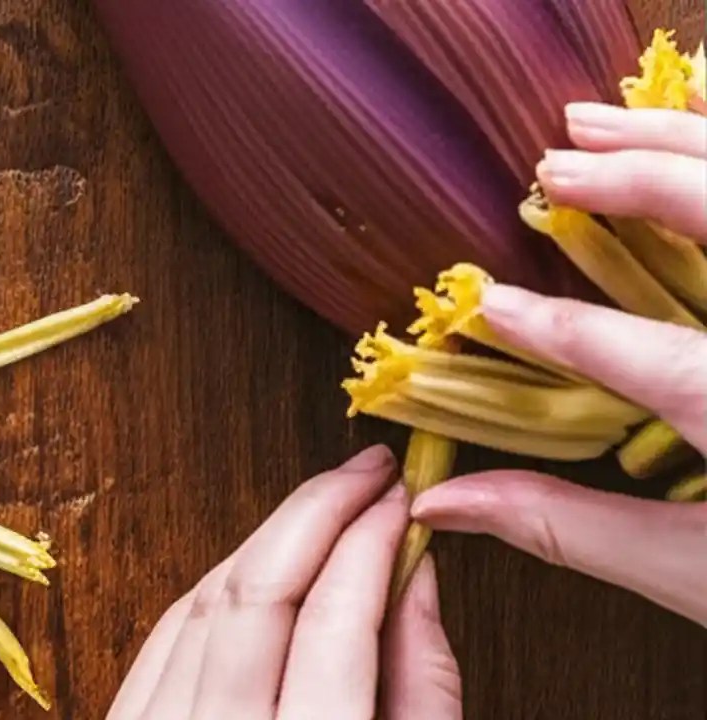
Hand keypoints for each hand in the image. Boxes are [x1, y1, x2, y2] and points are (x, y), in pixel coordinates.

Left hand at [108, 447, 462, 719]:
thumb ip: (421, 685)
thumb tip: (416, 570)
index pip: (335, 619)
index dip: (372, 540)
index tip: (404, 497)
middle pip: (255, 589)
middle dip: (319, 510)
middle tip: (370, 470)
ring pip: (205, 598)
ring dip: (272, 540)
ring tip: (330, 510)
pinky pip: (166, 631)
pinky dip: (221, 585)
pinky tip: (267, 563)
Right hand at [412, 103, 706, 626]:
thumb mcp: (692, 572)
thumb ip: (568, 526)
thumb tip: (445, 503)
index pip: (640, 355)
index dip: (554, 326)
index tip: (488, 303)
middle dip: (632, 182)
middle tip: (551, 168)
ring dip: (682, 143)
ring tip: (602, 121)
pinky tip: (697, 124)